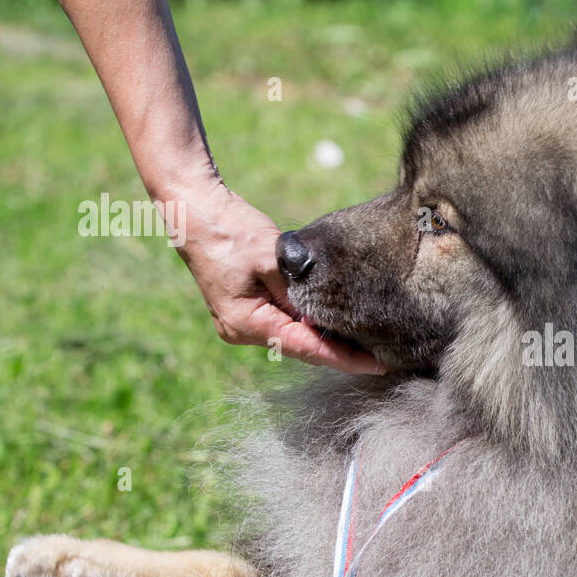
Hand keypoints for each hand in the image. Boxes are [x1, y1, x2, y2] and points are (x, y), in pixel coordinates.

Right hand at [166, 177, 382, 374]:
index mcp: (247, 323)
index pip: (307, 349)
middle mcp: (241, 332)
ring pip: (293, 338)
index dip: (345, 359)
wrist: (194, 211)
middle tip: (382, 356)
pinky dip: (307, 325)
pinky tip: (334, 323)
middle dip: (339, 352)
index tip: (378, 366)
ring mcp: (239, 325)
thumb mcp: (275, 260)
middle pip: (301, 348)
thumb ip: (302, 292)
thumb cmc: (233, 230)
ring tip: (366, 342)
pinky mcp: (244, 312)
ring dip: (324, 338)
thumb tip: (329, 317)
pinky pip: (282, 325)